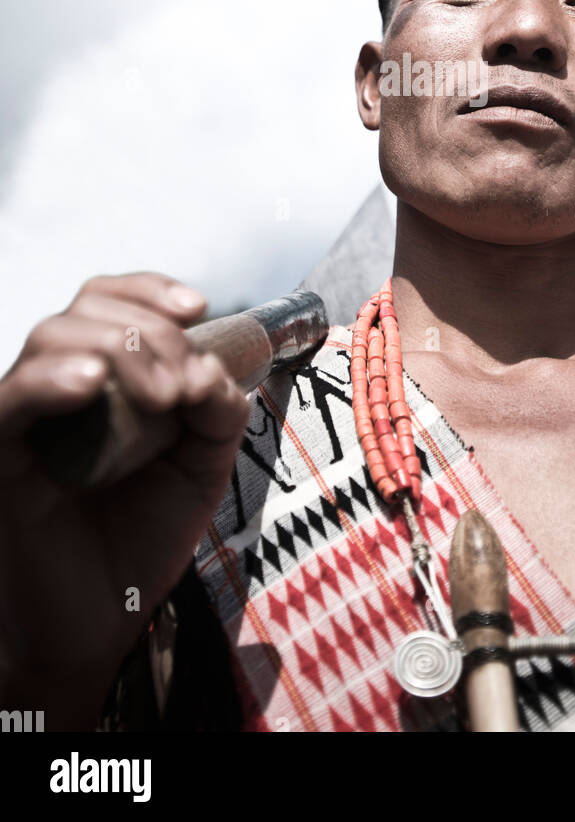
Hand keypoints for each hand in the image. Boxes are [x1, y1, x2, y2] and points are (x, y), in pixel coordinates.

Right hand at [0, 272, 248, 727]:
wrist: (104, 619)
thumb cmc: (144, 535)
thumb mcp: (202, 465)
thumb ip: (218, 411)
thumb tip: (211, 367)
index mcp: (105, 375)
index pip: (111, 300)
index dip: (151, 289)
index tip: (198, 308)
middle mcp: (59, 384)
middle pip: (87, 310)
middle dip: (149, 331)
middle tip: (182, 388)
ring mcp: (26, 416)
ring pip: (52, 337)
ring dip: (118, 349)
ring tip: (161, 397)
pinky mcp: (0, 454)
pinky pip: (10, 400)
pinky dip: (50, 380)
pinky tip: (90, 385)